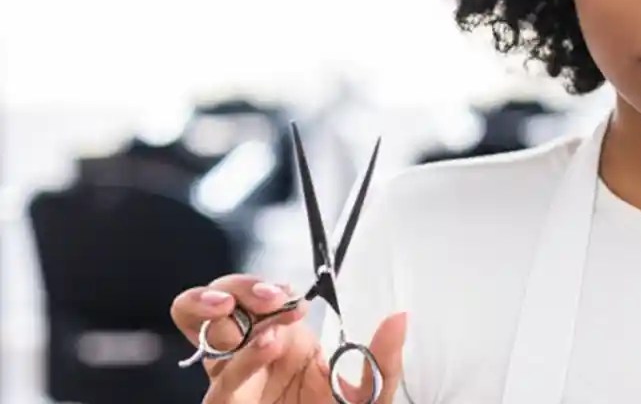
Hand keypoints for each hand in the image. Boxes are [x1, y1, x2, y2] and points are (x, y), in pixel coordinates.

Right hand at [170, 274, 407, 402]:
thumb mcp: (370, 396)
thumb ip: (384, 360)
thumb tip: (400, 316)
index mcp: (283, 343)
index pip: (255, 298)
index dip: (265, 285)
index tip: (291, 291)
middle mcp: (251, 357)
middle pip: (217, 304)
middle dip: (237, 288)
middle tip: (272, 295)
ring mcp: (235, 384)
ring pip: (202, 332)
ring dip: (219, 309)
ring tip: (264, 307)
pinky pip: (222, 385)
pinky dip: (244, 358)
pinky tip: (270, 344)